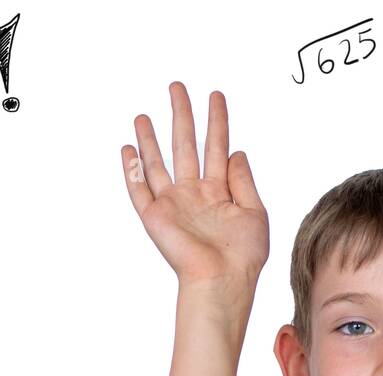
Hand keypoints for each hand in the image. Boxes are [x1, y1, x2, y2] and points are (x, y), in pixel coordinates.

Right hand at [121, 81, 269, 288]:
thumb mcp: (255, 212)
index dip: (217, 121)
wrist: (222, 280)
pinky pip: (139, 190)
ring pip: (158, 163)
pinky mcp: (155, 218)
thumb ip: (243, 181)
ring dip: (150, 139)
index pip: (217, 147)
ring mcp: (173, 205)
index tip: (215, 96)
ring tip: (143, 115)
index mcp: (219, 193)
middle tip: (176, 88)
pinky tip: (127, 149)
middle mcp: (194, 195)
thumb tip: (237, 152)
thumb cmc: (242, 256)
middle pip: (185, 145)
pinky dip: (131, 170)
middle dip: (181, 115)